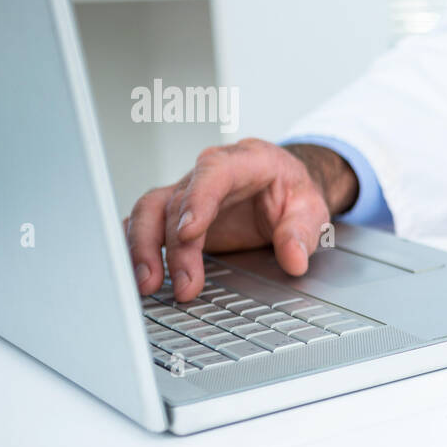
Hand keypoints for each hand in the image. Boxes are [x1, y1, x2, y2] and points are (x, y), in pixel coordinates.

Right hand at [125, 139, 357, 301]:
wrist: (284, 184)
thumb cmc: (293, 191)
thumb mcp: (311, 209)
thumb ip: (301, 233)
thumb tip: (294, 260)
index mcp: (245, 162)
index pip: (213, 173)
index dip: (197, 201)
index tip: (188, 233)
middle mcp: (208, 174)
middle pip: (177, 202)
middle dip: (174, 247)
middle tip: (182, 284)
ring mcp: (187, 193)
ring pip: (150, 211)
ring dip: (143, 248)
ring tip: (149, 285)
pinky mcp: (175, 213)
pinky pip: (145, 224)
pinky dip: (135, 247)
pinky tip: (134, 272)